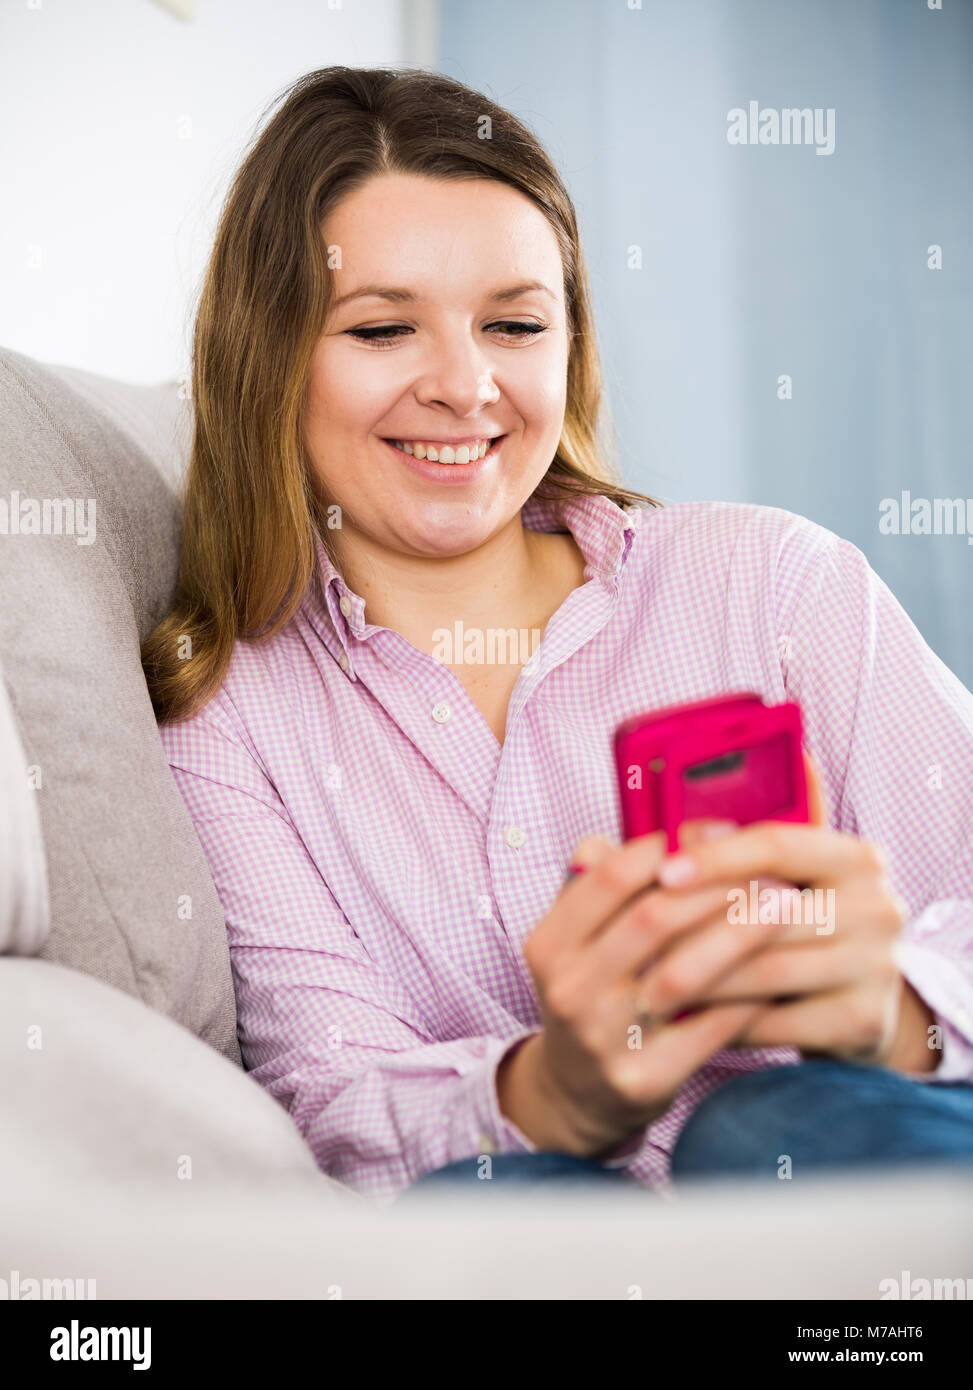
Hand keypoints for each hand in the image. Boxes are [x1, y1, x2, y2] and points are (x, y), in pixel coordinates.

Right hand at [506, 830, 774, 1156]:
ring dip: (741, 934)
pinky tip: (779, 971)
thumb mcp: (577, 939)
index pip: (610, 876)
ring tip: (785, 908)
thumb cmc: (593, 993)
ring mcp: (603, 1038)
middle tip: (770, 870)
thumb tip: (666, 828)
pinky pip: (708, 1029)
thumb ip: (605, 883)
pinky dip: (748, 996)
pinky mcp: (642, 1080)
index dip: (670, 847)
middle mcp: (569, 989)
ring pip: (683, 973)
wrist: (575, 1092)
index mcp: (549, 943)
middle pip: (652, 919)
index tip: (721, 832)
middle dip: (718, 886)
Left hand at [641, 751, 935, 1071]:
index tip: (662, 871)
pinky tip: (682, 1020)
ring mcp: (877, 966)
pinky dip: (721, 1022)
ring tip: (646, 981)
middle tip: (636, 939)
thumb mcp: (768, 884)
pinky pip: (774, 1021)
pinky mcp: (864, 1021)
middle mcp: (879, 905)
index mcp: (856, 856)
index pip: (776, 843)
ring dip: (698, 978)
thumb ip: (707, 853)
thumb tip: (594, 844)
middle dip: (693, 926)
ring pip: (764, 969)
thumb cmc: (789, 930)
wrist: (848, 1010)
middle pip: (765, 911)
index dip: (715, 857)